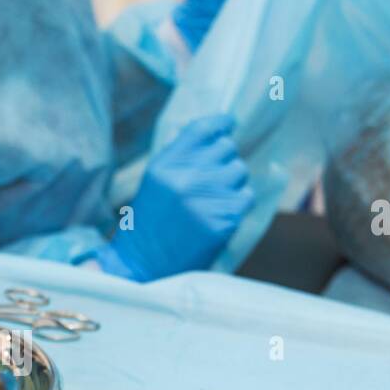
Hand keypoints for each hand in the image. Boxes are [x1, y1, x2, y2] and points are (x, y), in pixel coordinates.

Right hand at [96, 114, 252, 280]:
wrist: (142, 266)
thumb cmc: (149, 224)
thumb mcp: (155, 182)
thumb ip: (180, 157)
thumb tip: (214, 133)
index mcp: (166, 165)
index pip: (203, 128)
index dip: (221, 123)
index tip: (229, 125)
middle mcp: (186, 177)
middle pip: (226, 148)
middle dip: (224, 161)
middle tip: (212, 180)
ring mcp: (206, 199)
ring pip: (240, 170)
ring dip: (232, 183)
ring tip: (213, 200)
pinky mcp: (223, 220)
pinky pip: (246, 196)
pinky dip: (238, 204)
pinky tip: (221, 214)